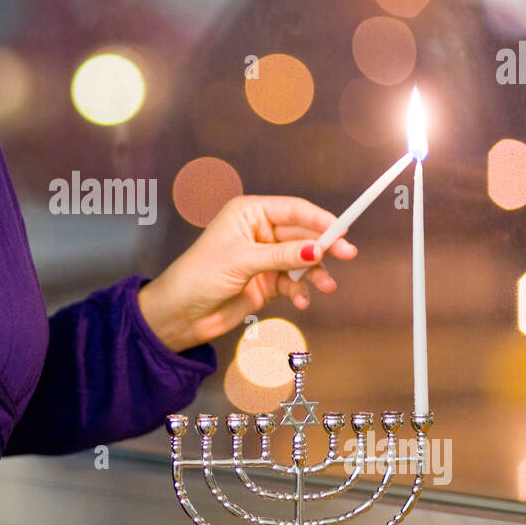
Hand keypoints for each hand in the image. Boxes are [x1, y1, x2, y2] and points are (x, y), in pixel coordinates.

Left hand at [136, 194, 357, 351]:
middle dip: (324, 246)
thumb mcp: (242, 261)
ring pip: (302, 259)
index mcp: (248, 213)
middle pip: (302, 234)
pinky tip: (301, 301)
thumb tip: (317, 248)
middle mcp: (259, 231)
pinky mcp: (267, 281)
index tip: (341, 229)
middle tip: (346, 255)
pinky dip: (301, 290)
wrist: (180, 314)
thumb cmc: (199, 276)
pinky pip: (294, 281)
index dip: (319, 218)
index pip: (292, 210)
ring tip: (327, 287)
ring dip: (315, 272)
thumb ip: (282, 255)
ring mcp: (264, 257)